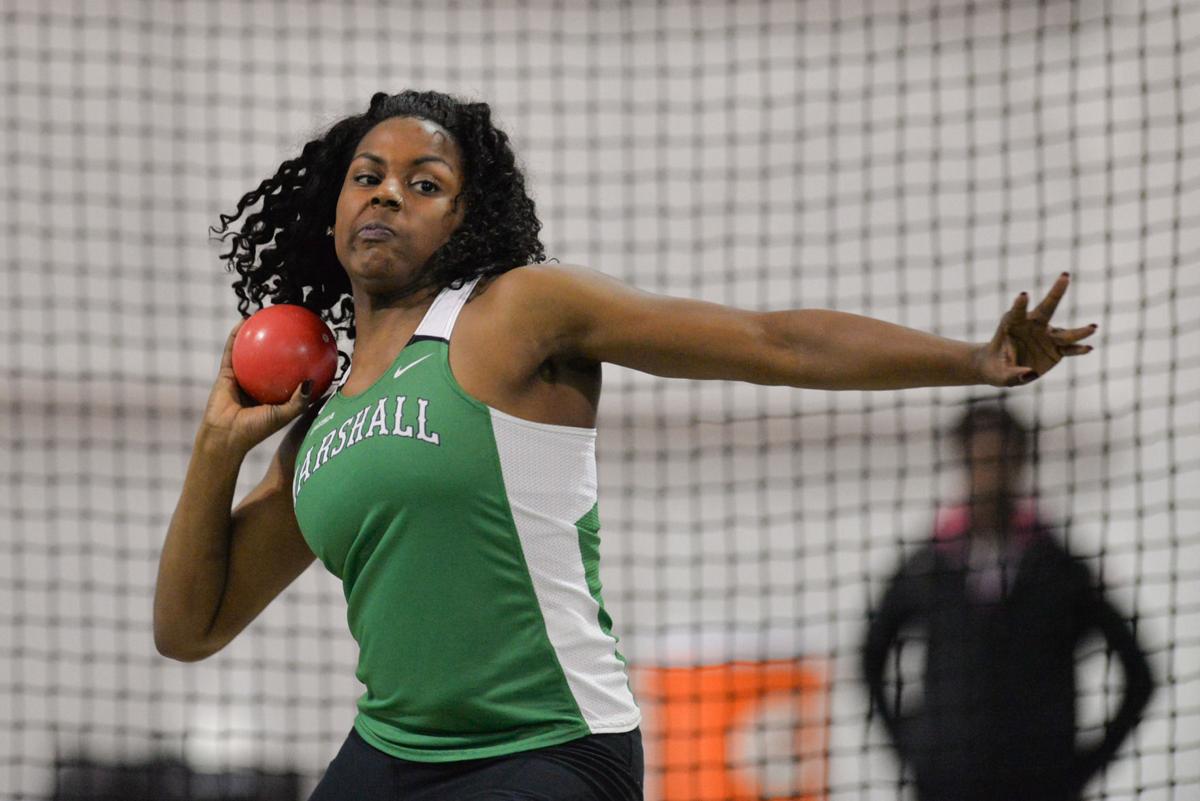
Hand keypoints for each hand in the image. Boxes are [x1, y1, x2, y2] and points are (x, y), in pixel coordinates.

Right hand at [198, 320, 318, 453]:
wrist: (224, 437)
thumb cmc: (256, 431)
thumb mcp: (282, 415)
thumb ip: (299, 401)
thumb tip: (313, 380)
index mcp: (278, 393)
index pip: (295, 372)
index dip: (307, 357)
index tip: (318, 341)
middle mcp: (263, 383)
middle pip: (277, 357)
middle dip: (285, 339)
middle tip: (296, 321)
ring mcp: (244, 377)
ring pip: (253, 350)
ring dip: (260, 332)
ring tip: (269, 313)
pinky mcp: (227, 373)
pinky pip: (232, 350)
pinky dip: (236, 335)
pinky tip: (244, 321)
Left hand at [977, 273, 1096, 386]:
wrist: (1001, 368)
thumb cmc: (995, 367)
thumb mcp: (998, 374)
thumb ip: (1012, 374)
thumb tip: (1030, 374)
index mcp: (1012, 324)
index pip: (1016, 312)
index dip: (1020, 305)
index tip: (1023, 295)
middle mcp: (1032, 326)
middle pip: (1046, 309)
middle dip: (1056, 293)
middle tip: (1065, 276)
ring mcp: (1047, 336)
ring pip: (1064, 332)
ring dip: (1078, 331)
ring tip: (1093, 327)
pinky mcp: (1057, 348)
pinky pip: (1070, 348)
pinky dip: (1078, 349)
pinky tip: (1088, 348)